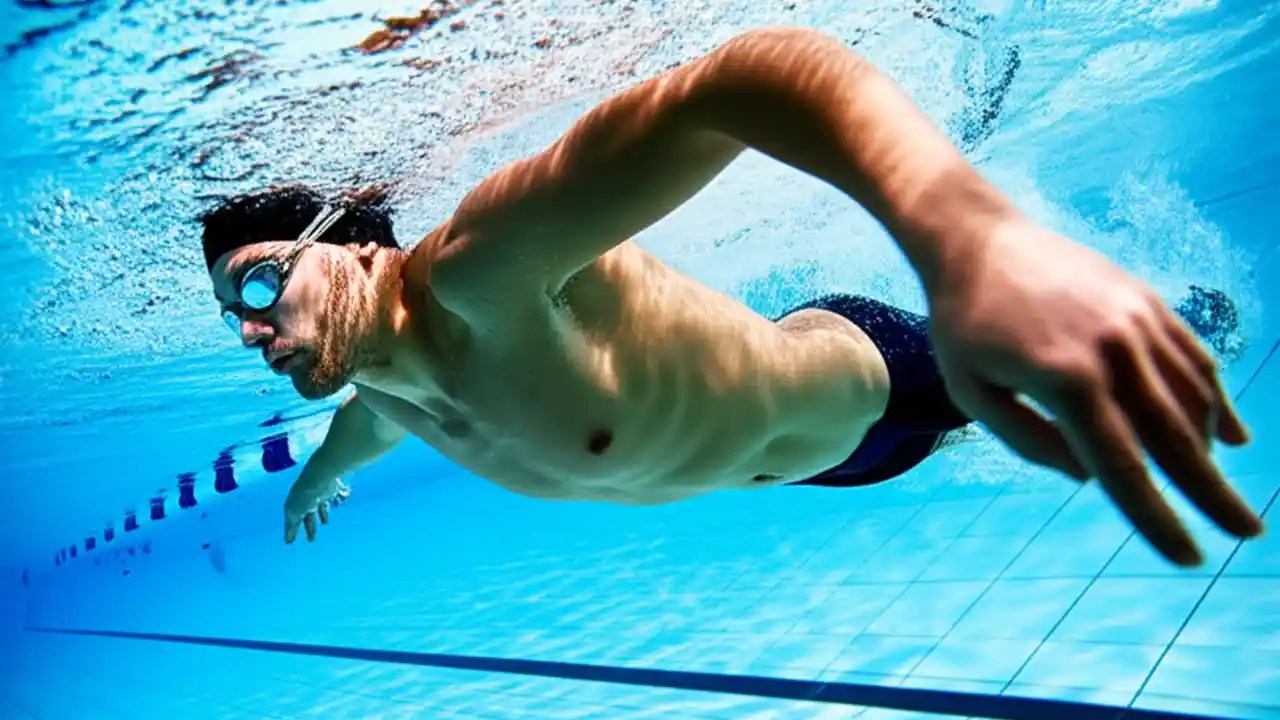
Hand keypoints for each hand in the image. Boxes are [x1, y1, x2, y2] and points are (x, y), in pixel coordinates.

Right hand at [284, 477, 350, 543]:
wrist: (320, 477)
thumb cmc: (304, 497)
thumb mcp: (293, 513)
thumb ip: (291, 526)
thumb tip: (287, 541)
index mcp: (296, 504)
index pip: (294, 520)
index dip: (293, 530)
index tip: (292, 541)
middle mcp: (307, 499)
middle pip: (309, 515)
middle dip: (310, 526)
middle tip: (311, 540)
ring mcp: (321, 493)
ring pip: (321, 506)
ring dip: (322, 514)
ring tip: (325, 523)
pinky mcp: (334, 489)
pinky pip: (337, 496)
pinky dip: (338, 500)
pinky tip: (340, 503)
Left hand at [925, 218, 1262, 565]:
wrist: (977, 242)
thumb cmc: (964, 326)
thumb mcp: (973, 395)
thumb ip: (1031, 442)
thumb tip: (1093, 477)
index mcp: (1067, 382)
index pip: (1124, 469)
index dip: (1158, 519)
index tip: (1188, 557)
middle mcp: (1114, 351)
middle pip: (1178, 439)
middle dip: (1213, 493)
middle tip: (1246, 533)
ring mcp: (1137, 321)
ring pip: (1194, 398)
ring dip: (1210, 448)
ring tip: (1213, 486)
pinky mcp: (1146, 301)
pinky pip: (1192, 357)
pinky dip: (1213, 397)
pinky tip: (1227, 431)